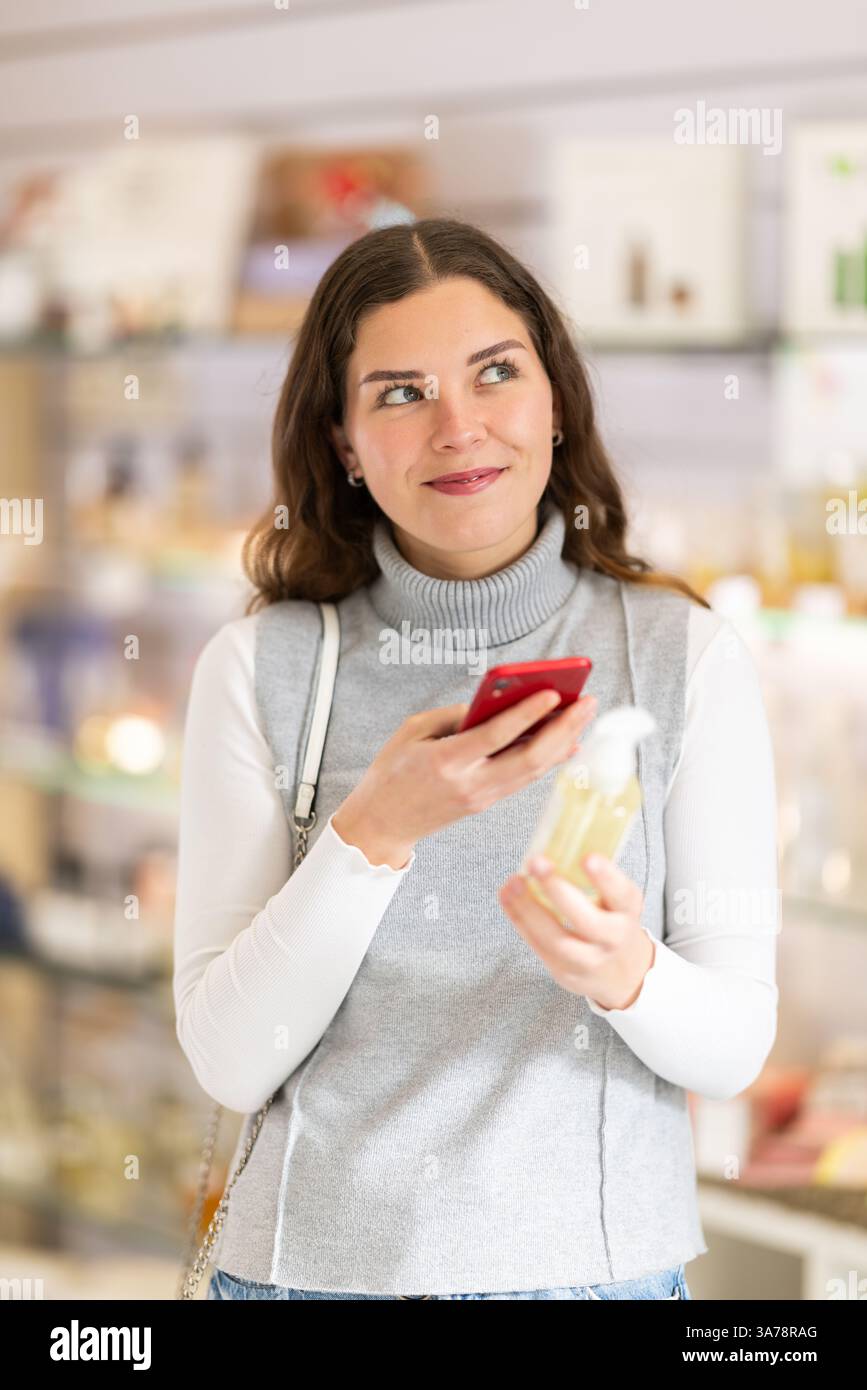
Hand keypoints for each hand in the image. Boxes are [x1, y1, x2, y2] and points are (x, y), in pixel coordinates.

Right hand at [332, 689, 597, 869]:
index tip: (554, 693)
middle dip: (563, 729)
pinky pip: (525, 779)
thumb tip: (497, 703)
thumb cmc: (392, 771)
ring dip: (563, 742)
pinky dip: (549, 759)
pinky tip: (566, 742)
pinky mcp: (486, 803)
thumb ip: (455, 715)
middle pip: (529, 758)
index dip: (528, 714)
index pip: (496, 735)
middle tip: (587, 702)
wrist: (382, 824)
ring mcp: (481, 798)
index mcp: (446, 762)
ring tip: (584, 715)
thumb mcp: (413, 731)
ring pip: (534, 771)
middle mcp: (470, 784)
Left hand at [498, 852, 655, 1010]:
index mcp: (627, 911)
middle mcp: (612, 939)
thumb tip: (560, 836)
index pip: (622, 895)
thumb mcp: (617, 900)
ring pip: (557, 940)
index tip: (588, 857)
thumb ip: (595, 877)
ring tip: (513, 883)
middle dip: (559, 892)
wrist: (622, 973)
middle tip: (538, 863)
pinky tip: (508, 898)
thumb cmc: (613, 921)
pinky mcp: (564, 971)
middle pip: (588, 921)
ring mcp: (588, 960)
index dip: (606, 878)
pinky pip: (539, 946)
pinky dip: (520, 920)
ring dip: (529, 909)